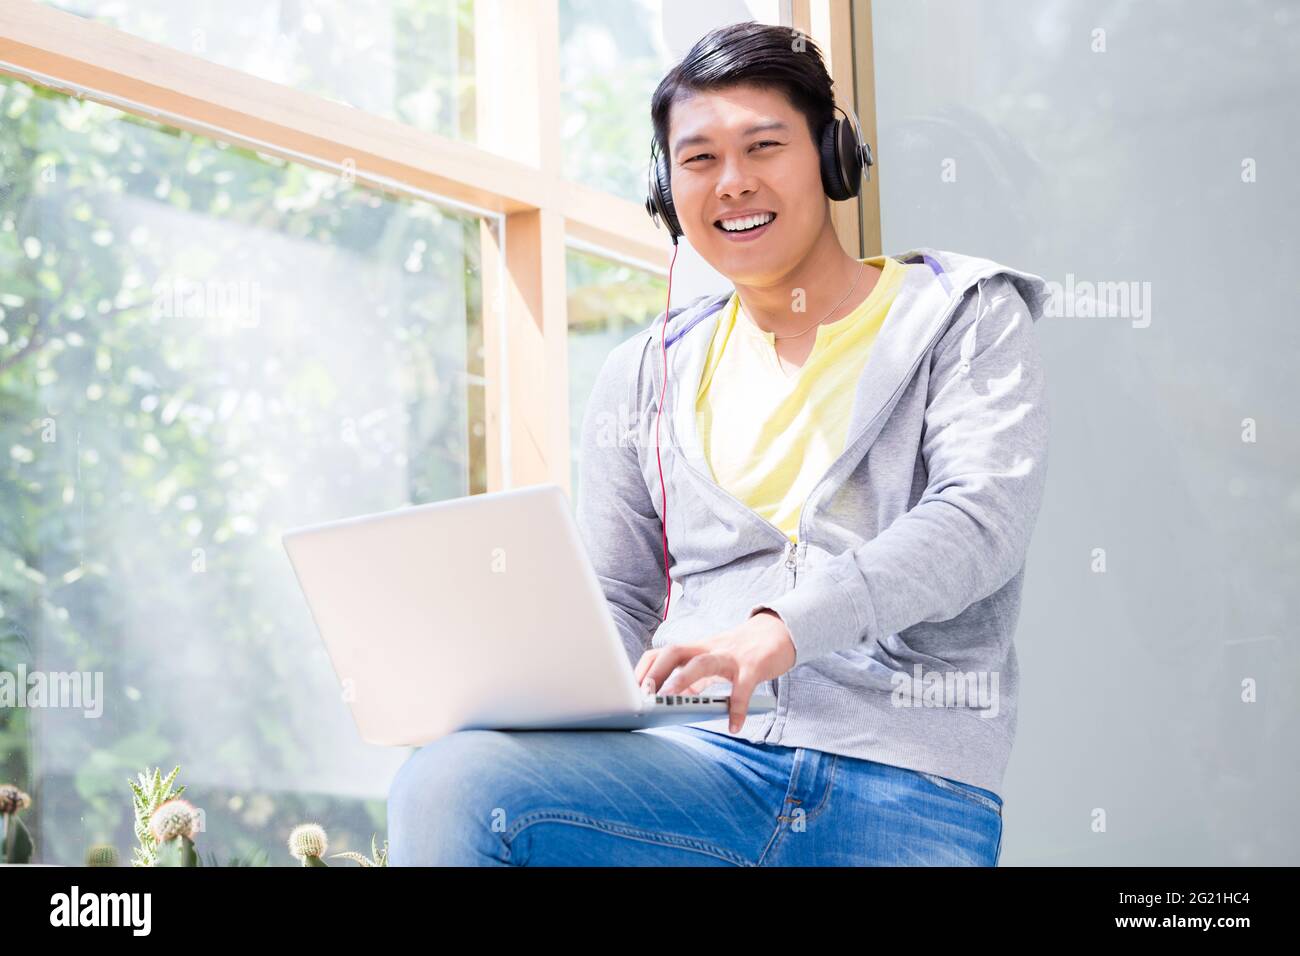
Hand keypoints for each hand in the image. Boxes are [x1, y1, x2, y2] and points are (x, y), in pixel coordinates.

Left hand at [634, 610, 795, 732]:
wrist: (779, 632)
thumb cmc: (741, 652)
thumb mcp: (713, 663)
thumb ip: (694, 680)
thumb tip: (674, 702)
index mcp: (696, 649)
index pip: (661, 653)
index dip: (644, 669)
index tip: (629, 690)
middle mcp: (709, 649)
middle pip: (675, 651)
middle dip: (656, 672)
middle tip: (643, 695)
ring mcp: (731, 656)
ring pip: (703, 663)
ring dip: (684, 681)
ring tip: (671, 703)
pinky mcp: (754, 666)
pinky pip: (743, 687)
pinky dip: (738, 708)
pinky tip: (734, 726)